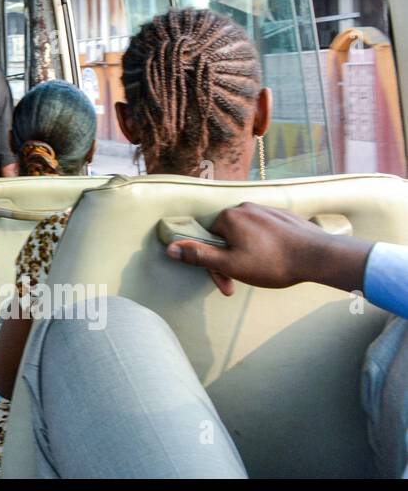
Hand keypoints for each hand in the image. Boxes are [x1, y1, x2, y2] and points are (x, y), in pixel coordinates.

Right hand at [166, 202, 371, 295]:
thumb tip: (170, 247)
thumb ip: (199, 255)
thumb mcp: (230, 265)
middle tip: (243, 281)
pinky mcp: (283, 216)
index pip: (208, 241)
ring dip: (247, 254)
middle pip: (226, 237)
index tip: (226, 284)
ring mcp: (266, 209)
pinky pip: (264, 232)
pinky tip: (276, 260)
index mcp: (228, 216)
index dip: (214, 265)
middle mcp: (245, 207)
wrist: (319, 256)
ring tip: (263, 270)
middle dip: (231, 260)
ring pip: (245, 235)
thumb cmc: (273, 262)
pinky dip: (264, 246)